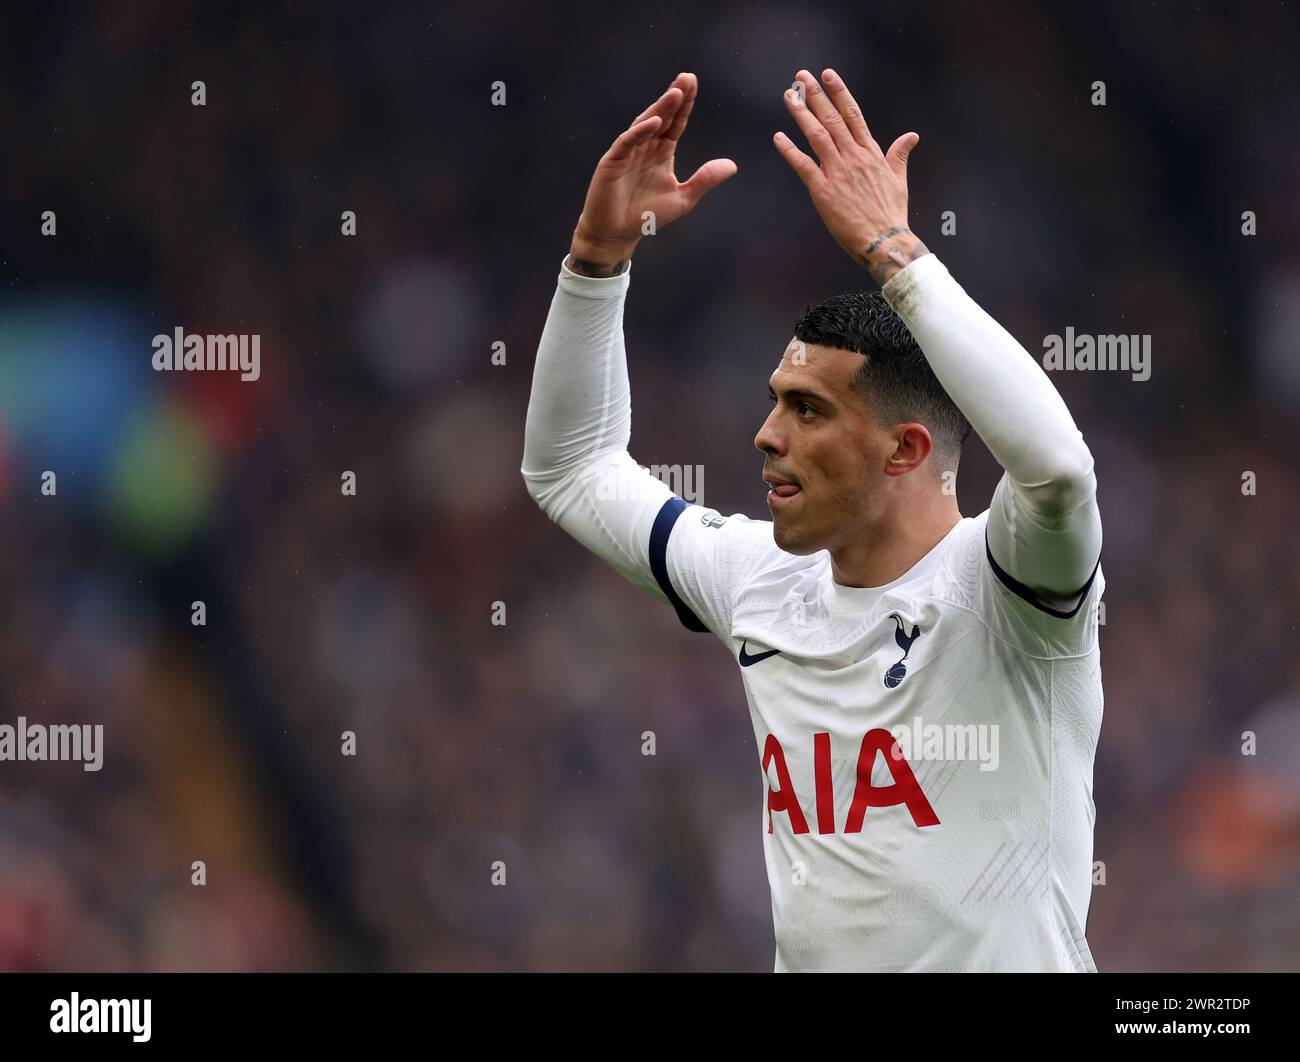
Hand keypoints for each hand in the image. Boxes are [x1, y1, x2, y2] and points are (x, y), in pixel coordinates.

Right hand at [570, 72, 736, 273]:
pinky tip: (655, 122)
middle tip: (687, 77)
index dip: (686, 104)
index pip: (676, 122)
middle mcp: (645, 147)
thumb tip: (732, 165)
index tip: (694, 83)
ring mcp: (628, 152)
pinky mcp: (613, 162)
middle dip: (674, 97)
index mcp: (662, 152)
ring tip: (675, 93)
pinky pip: (628, 142)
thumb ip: (705, 180)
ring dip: (660, 108)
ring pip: (645, 124)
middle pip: (662, 116)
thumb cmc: (646, 216)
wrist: (617, 234)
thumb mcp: (683, 199)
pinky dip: (640, 131)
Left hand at [773, 68, 927, 284]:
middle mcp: (854, 157)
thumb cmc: (891, 214)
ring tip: (789, 96)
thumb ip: (899, 155)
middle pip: (832, 118)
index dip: (839, 93)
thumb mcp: (899, 180)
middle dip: (816, 95)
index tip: (828, 75)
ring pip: (817, 135)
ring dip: (802, 114)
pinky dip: (790, 150)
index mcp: (870, 153)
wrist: (885, 240)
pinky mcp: (823, 191)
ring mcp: (838, 172)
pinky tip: (778, 136)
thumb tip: (911, 136)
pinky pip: (803, 165)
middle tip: (801, 75)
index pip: (853, 114)